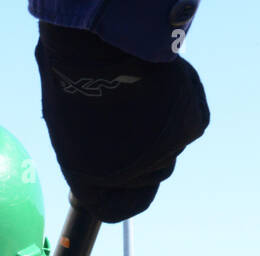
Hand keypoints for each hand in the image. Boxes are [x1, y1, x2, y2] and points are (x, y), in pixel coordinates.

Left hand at [35, 23, 208, 222]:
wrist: (98, 42)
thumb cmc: (74, 77)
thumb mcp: (69, 127)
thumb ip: (91, 154)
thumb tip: (108, 166)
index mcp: (90, 179)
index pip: (115, 209)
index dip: (123, 195)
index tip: (127, 180)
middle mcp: (128, 173)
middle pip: (150, 176)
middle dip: (145, 153)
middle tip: (133, 118)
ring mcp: (162, 151)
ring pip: (171, 147)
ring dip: (162, 127)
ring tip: (142, 95)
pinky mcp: (190, 126)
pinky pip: (190, 123)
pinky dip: (183, 106)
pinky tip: (163, 85)